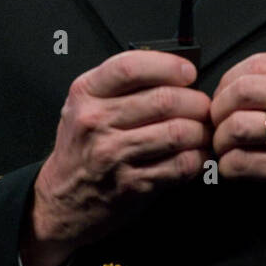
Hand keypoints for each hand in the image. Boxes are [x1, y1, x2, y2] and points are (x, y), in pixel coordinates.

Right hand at [21, 51, 211, 265]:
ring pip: (178, 132)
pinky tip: (195, 154)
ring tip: (202, 131)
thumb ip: (122, 85)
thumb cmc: (81, 148)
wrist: (62, 199)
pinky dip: (198, 157)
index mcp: (86, 94)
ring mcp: (114, 155)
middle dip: (196, 102)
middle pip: (165, 99)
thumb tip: (175, 71)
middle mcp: (97, 122)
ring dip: (201, 131)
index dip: (167, 65)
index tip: (187, 72)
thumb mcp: (85, 106)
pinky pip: (181, 165)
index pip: (131, 67)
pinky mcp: (132, 185)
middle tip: (203, 106)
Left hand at [210, 53, 265, 248]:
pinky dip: (228, 167)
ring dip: (220, 140)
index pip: (258, 62)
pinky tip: (236, 169)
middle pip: (241, 90)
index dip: (229, 79)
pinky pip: (241, 163)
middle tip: (217, 123)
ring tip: (225, 148)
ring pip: (236, 126)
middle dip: (218, 108)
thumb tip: (242, 83)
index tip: (224, 96)